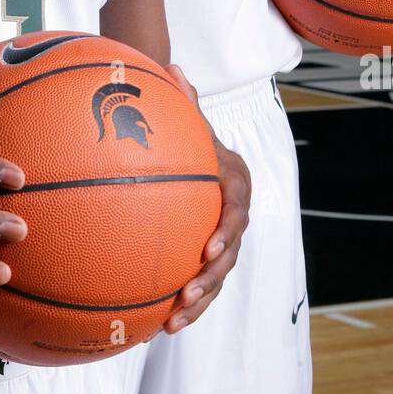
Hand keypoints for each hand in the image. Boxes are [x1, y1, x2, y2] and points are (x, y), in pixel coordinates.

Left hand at [162, 64, 250, 332]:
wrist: (198, 156)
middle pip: (230, 252)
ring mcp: (223, 238)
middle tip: (189, 294)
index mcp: (234, 181)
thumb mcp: (189, 119)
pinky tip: (157, 326)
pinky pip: (201, 283)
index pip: (236, 209)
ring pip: (218, 276)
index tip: (207, 250)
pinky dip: (185, 305)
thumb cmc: (191, 137)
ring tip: (172, 323)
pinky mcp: (208, 256)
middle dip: (211, 279)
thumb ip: (183, 99)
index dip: (225, 231)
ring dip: (198, 302)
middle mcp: (234, 214)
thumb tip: (171, 67)